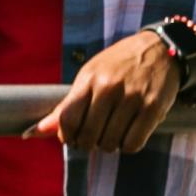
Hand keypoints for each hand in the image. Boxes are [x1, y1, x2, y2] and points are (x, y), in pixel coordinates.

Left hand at [32, 29, 188, 152]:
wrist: (161, 49)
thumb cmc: (119, 65)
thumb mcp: (90, 76)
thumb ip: (65, 106)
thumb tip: (34, 132)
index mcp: (90, 78)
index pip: (67, 119)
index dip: (67, 136)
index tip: (73, 136)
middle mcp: (109, 87)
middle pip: (88, 135)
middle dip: (87, 143)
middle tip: (94, 137)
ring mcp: (132, 97)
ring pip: (110, 143)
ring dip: (109, 145)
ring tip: (113, 132)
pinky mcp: (153, 108)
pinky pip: (133, 144)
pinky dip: (128, 146)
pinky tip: (129, 133)